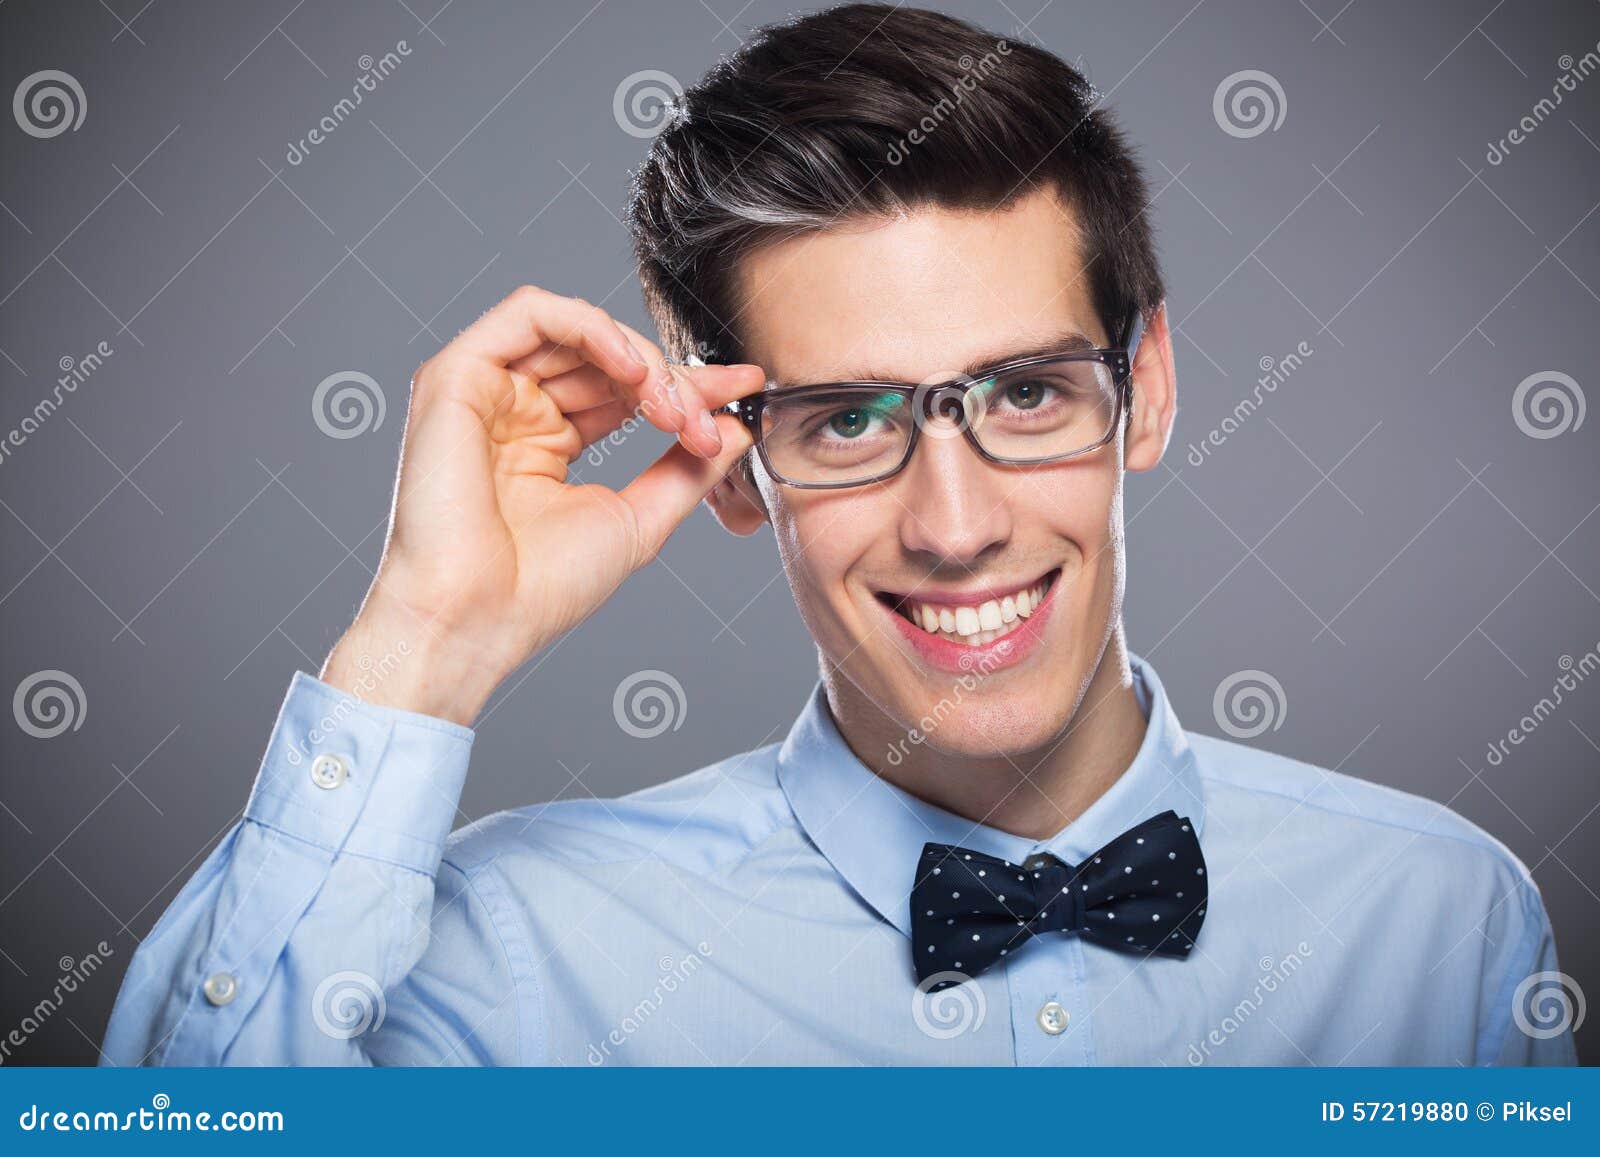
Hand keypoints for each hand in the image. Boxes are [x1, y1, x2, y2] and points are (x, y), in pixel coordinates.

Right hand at [320, 286, 761, 725]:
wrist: (479, 619)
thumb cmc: (541, 588)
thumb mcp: (639, 518)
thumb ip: (688, 469)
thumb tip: (736, 426)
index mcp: (544, 442)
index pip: (624, 391)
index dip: (687, 385)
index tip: (744, 387)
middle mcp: (512, 409)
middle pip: (607, 358)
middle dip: (672, 382)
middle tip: (707, 423)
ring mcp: (484, 390)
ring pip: (578, 330)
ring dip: (641, 360)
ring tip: (673, 409)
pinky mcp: (456, 375)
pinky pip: (531, 313)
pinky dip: (591, 327)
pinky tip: (632, 368)